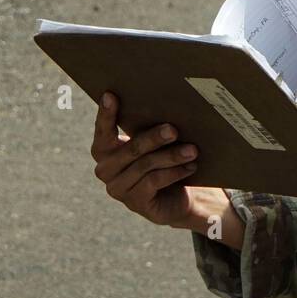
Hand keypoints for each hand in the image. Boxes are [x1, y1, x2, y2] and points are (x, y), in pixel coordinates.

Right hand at [91, 91, 233, 239]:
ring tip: (193, 150)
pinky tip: (190, 166)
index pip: (103, 130)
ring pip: (146, 166)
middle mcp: (105, 169)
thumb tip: (167, 107)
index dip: (106, 114)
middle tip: (174, 129)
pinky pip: (154, 182)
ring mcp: (117, 188)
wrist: (176, 198)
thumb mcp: (154, 144)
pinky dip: (174, 172)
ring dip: (172, 156)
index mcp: (104, 150)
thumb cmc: (163, 162)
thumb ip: (148, 128)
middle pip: (131, 149)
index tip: (111, 94)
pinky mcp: (135, 203)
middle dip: (154, 138)